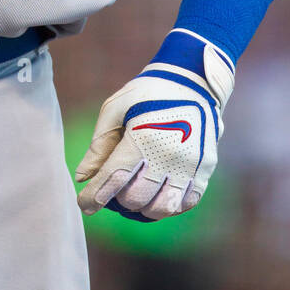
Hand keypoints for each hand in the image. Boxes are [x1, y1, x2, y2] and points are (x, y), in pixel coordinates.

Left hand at [74, 31, 234, 220]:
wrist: (193, 81)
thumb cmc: (147, 93)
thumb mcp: (115, 109)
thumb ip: (99, 146)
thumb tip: (83, 178)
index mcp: (143, 137)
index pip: (113, 178)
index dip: (94, 197)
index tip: (84, 205)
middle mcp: (169, 155)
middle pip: (136, 198)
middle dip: (118, 198)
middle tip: (114, 187)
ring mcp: (191, 165)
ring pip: (162, 208)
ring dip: (143, 206)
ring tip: (136, 193)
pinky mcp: (206, 169)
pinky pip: (185, 203)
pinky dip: (168, 205)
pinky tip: (158, 192)